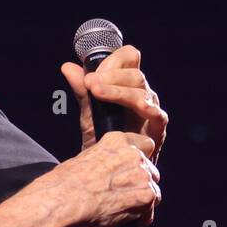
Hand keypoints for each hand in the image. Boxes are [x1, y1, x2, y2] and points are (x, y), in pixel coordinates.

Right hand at [40, 131, 161, 226]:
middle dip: (138, 184)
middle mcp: (133, 154)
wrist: (64, 201)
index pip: (145, 144)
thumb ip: (106, 160)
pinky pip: (149, 211)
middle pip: (150, 171)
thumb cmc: (65, 183)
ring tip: (117, 210)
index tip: (128, 172)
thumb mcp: (84, 158)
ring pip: (152, 191)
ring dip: (138, 202)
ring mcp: (141, 175)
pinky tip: (120, 221)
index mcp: (117, 140)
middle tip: (119, 196)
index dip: (138, 161)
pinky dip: (138, 219)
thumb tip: (111, 171)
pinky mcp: (145, 196)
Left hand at [59, 45, 167, 161]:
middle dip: (111, 75)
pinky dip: (145, 107)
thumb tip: (67, 67)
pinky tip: (136, 106)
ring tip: (97, 92)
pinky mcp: (158, 129)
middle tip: (90, 82)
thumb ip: (82, 91)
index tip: (92, 72)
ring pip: (142, 91)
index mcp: (127, 84)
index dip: (113, 60)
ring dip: (118, 90)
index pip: (129, 58)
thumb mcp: (89, 113)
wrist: (112, 169)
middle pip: (135, 73)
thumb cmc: (104, 138)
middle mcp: (142, 93)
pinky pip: (157, 113)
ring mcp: (152, 110)